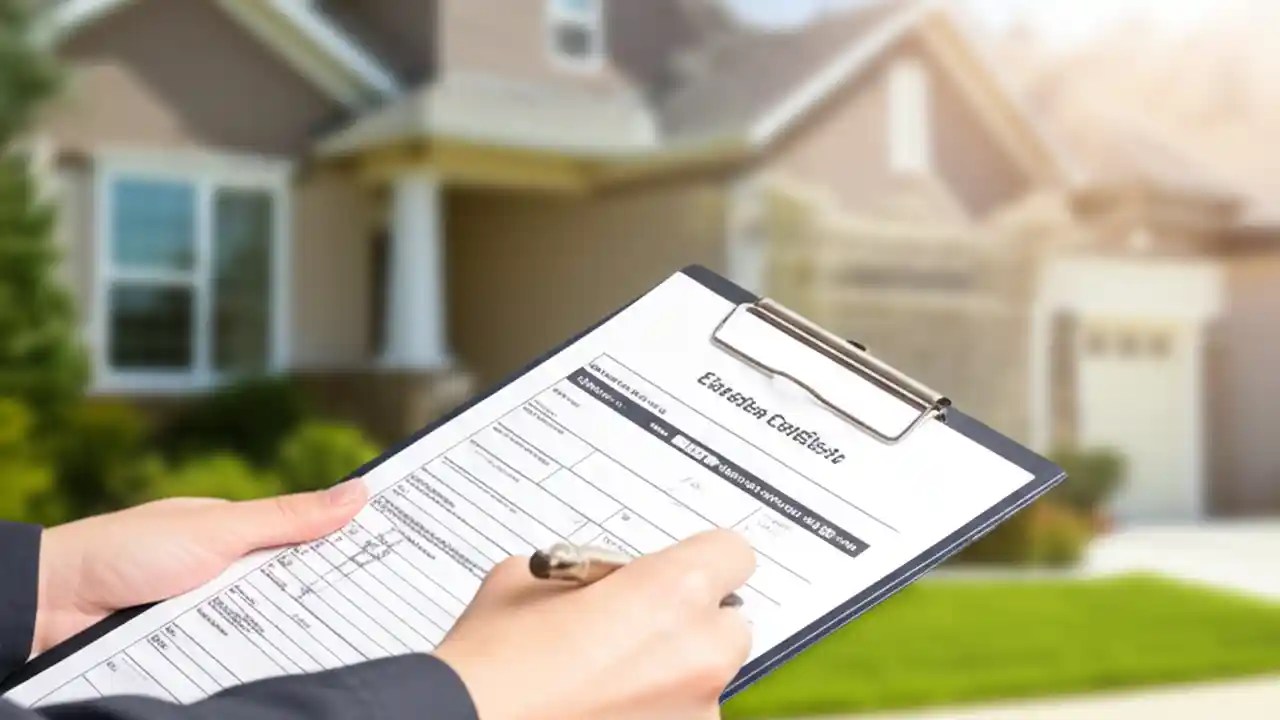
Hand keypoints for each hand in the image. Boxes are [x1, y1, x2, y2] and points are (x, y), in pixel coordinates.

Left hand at [32, 478, 367, 656]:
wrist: (53, 604)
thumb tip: (359, 492)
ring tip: (357, 642)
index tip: (404, 555)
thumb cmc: (128, 550)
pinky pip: (243, 656)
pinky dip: (263, 659)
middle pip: (301, 590)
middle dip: (336, 598)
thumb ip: (288, 517)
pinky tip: (299, 666)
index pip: (314, 541)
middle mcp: (235, 575)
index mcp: (245, 535)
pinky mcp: (199, 651)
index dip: (355, 546)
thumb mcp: (221, 529)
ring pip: (276, 628)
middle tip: (392, 608)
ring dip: (299, 633)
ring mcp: (217, 615)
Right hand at [435, 530, 755, 719]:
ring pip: (704, 683)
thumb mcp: (527, 579)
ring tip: (606, 685)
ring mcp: (694, 716)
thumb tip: (596, 584)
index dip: (699, 561)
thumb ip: (586, 575)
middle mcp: (699, 655)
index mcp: (673, 593)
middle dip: (688, 626)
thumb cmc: (492, 664)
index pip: (733, 554)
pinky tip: (601, 711)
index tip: (679, 573)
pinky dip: (652, 715)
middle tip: (634, 634)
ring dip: (670, 679)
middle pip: (728, 624)